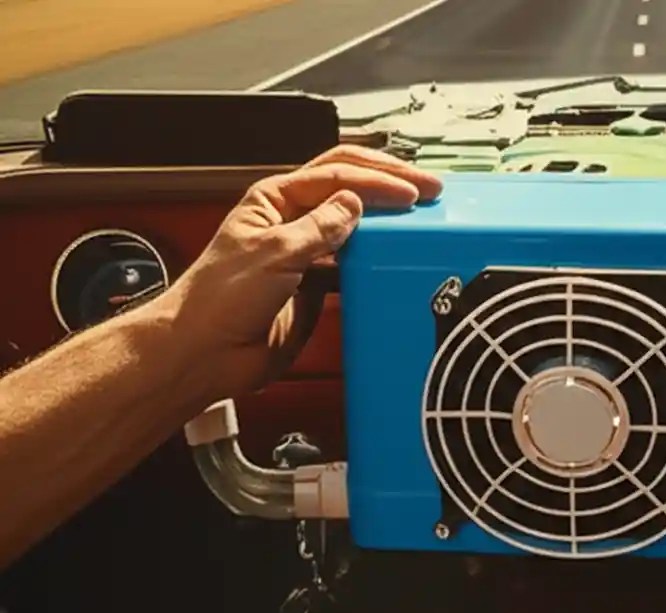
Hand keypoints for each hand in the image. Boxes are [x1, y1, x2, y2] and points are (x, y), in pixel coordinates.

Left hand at [160, 145, 440, 400]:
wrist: (205, 353)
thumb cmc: (216, 301)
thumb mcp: (273, 253)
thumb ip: (319, 227)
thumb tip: (355, 204)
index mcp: (274, 200)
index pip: (336, 174)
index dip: (378, 179)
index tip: (411, 192)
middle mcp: (291, 221)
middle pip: (349, 188)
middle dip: (390, 183)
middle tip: (428, 190)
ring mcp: (305, 253)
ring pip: (355, 225)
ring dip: (387, 221)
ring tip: (420, 219)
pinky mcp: (315, 286)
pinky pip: (354, 265)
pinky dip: (376, 260)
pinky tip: (395, 259)